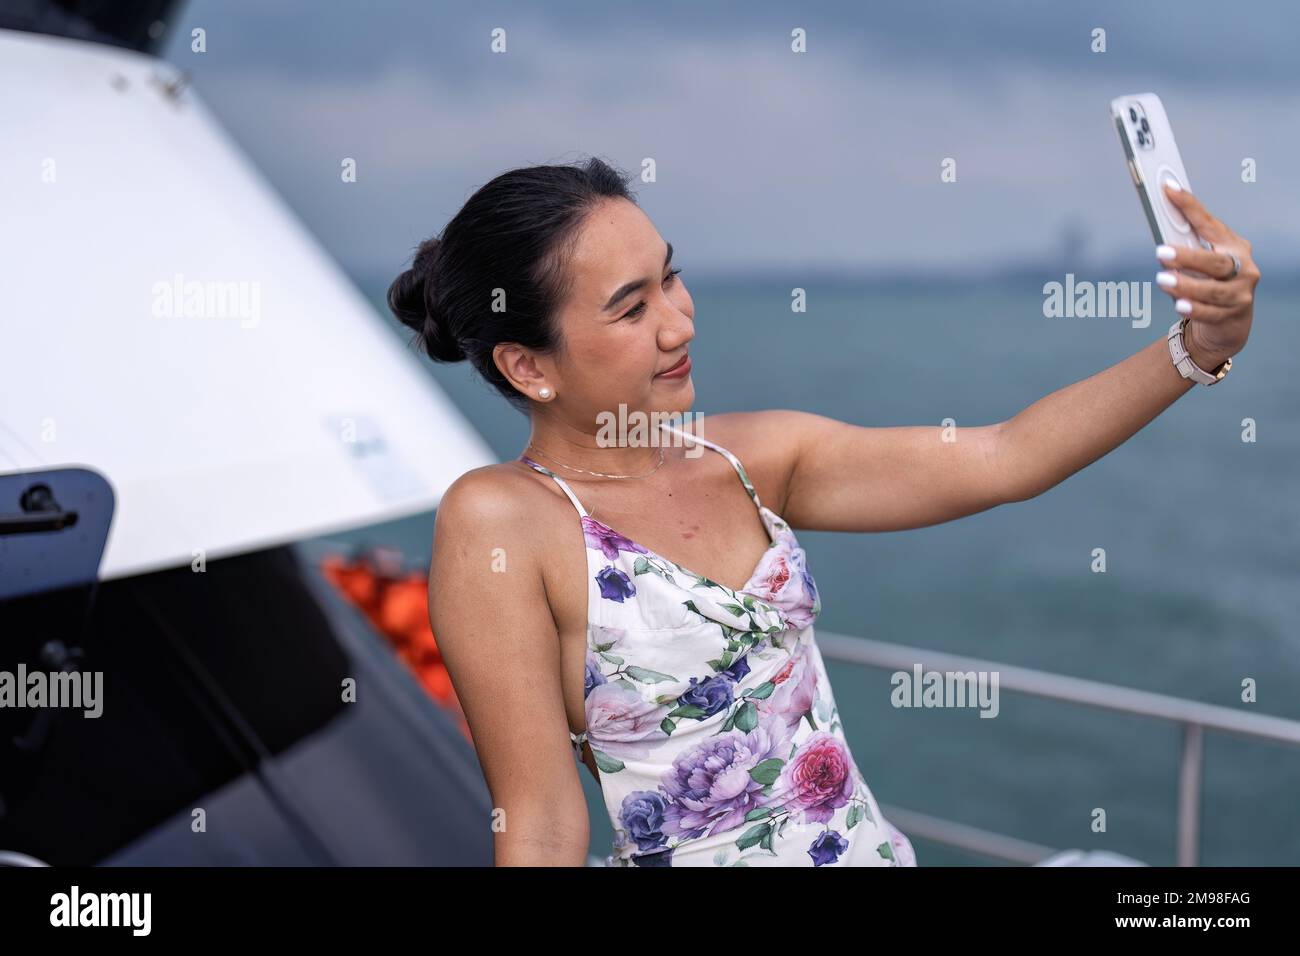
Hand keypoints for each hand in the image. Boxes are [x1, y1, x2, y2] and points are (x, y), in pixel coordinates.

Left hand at [1155, 182, 1259, 369]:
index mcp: (1233, 245)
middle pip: (1216, 261)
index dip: (1189, 206)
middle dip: (1188, 256)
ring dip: (1187, 285)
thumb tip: (1160, 227)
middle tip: (1161, 252)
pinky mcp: (1233, 315)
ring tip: (1163, 280)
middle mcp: (1243, 266)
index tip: (1169, 189)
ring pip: (1213, 289)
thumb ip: (1186, 245)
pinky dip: (1195, 309)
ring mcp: (1240, 292)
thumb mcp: (1201, 260)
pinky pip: (1211, 312)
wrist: (1228, 320)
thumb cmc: (1209, 281)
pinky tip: (1180, 305)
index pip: (1209, 223)